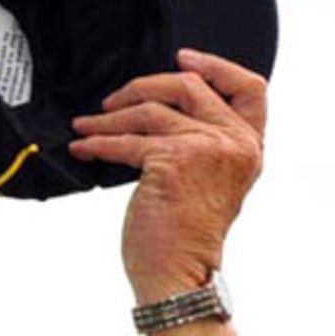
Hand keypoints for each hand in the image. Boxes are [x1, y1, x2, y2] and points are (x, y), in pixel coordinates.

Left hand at [70, 49, 266, 300]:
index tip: (184, 58)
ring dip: (110, 117)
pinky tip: (84, 146)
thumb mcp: (212, 183)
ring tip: (88, 126)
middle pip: (190, 86)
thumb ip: (205, 145)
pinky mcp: (171, 160)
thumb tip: (163, 113)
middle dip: (144, 86)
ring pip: (151, 111)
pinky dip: (98, 142)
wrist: (179, 277)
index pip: (250, 88)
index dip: (216, 65)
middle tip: (114, 100)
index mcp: (248, 148)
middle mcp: (232, 143)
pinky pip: (126, 141)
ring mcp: (204, 148)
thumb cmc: (187, 240)